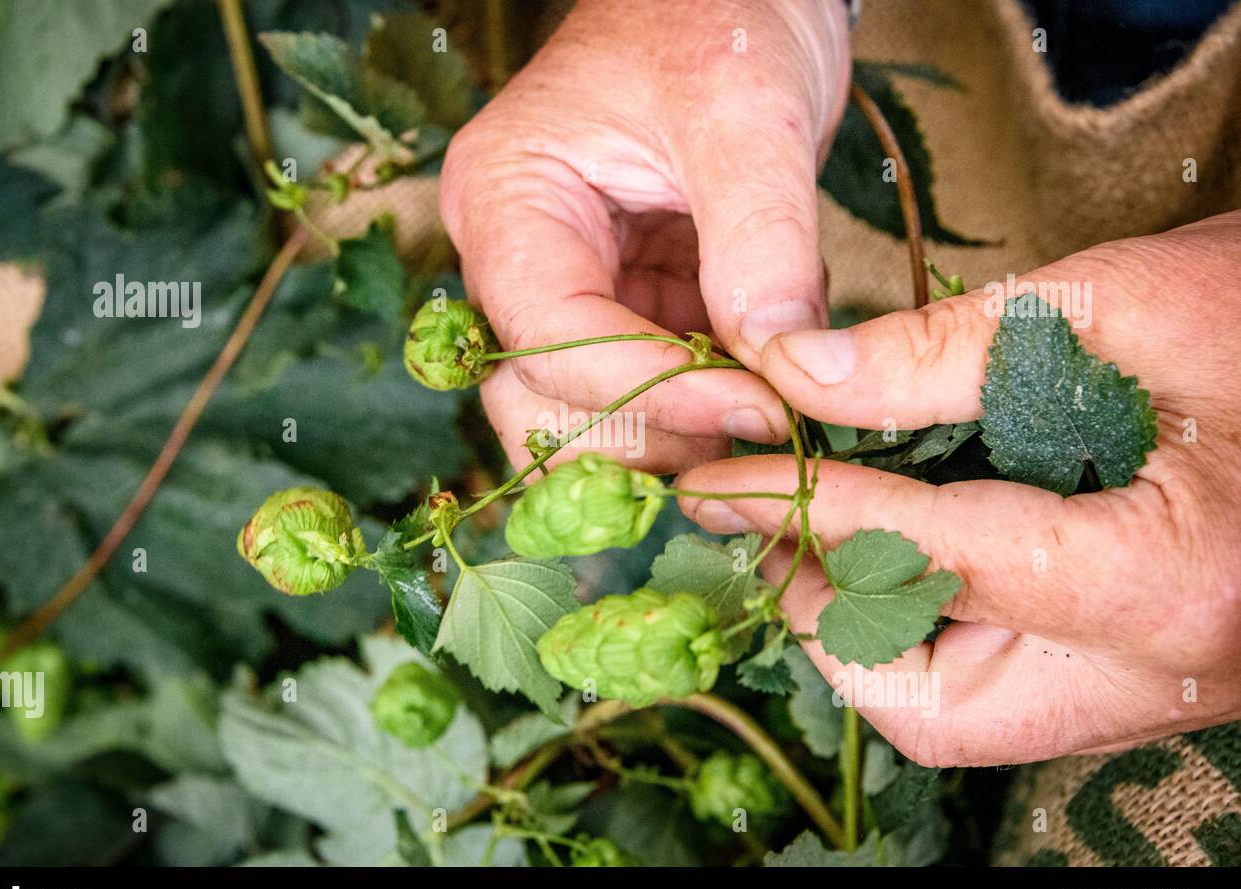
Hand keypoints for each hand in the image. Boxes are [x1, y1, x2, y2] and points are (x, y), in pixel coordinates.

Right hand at [439, 0, 850, 472]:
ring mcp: (571, 290)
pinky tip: (763, 388)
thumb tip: (788, 366)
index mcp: (508, 201)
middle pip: (544, 401)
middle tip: (752, 430)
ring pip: (589, 415)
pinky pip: (648, 392)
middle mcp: (519, 260)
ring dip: (673, 437)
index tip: (759, 404)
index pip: (550, 336)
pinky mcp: (626, 308)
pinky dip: (703, 411)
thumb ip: (761, 242)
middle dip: (646, 433)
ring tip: (764, 414)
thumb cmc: (718, 19)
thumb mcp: (746, 117)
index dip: (651, 388)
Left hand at [678, 212, 1240, 765]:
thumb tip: (797, 370)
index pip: (933, 561)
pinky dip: (931, 631)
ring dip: (873, 635)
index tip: (723, 480)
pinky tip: (904, 548)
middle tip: (781, 526)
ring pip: (961, 719)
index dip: (811, 513)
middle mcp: (1163, 671)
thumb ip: (947, 349)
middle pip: (932, 708)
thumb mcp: (1123, 306)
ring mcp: (1162, 690)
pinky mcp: (1150, 675)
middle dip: (834, 622)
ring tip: (829, 534)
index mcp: (1169, 578)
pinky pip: (1006, 689)